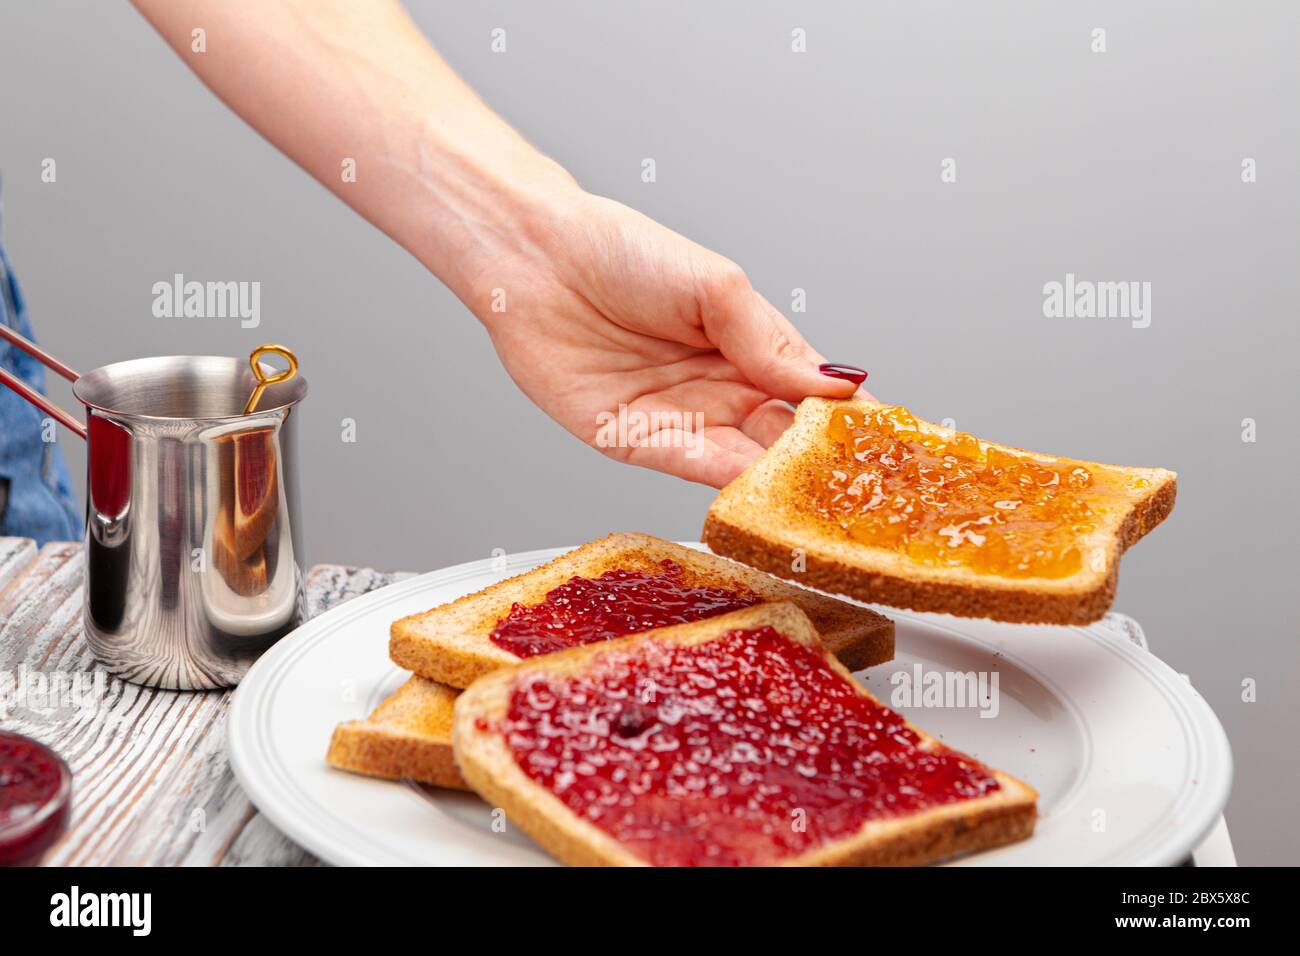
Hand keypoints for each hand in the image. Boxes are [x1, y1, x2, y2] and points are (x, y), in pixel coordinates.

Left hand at [472, 189, 867, 486]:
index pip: (813, 398)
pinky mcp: (632, 440)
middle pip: (783, 440)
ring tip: (821, 500)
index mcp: (751, 350)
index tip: (896, 448)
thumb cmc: (621, 252)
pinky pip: (686, 465)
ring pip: (741, 462)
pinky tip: (757, 484)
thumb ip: (770, 342)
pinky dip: (723, 479)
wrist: (535, 256)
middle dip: (822, 467)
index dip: (851, 424)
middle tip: (868, 491)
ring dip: (778, 483)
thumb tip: (833, 387)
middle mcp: (720, 391)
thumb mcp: (715, 285)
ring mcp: (679, 420)